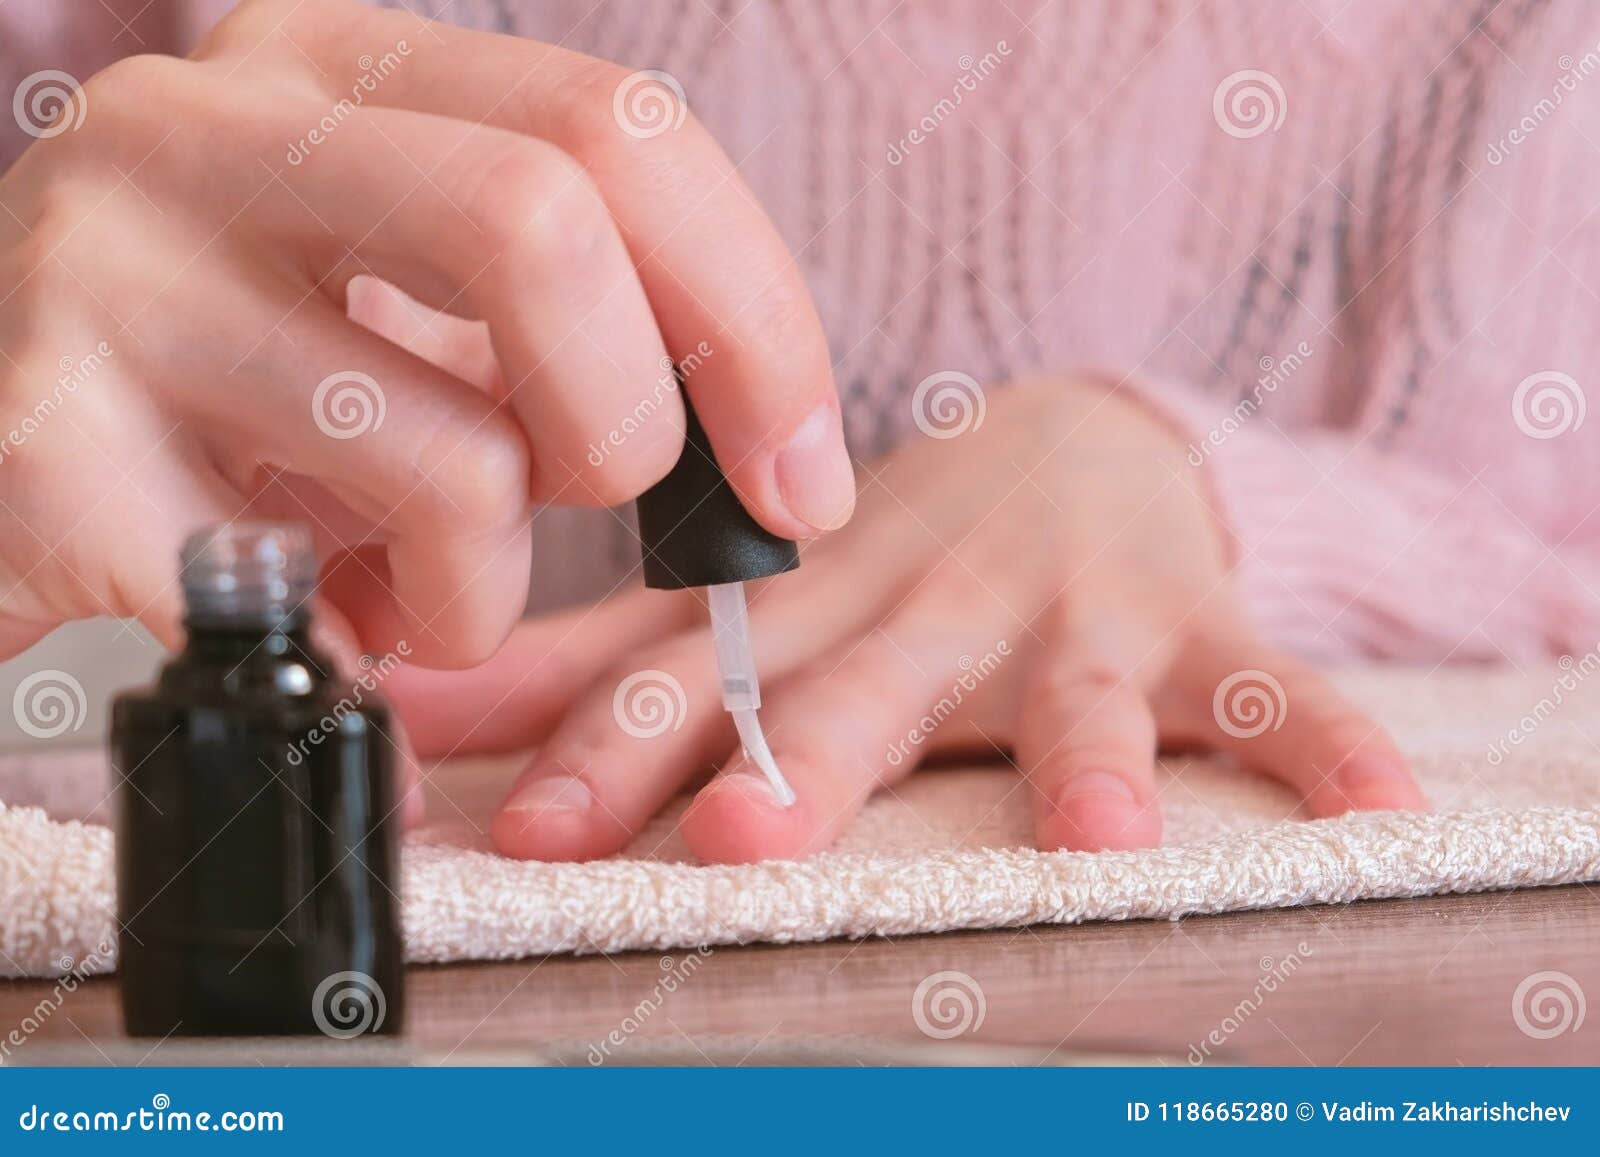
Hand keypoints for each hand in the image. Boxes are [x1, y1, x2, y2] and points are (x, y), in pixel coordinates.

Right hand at [0, 0, 850, 667]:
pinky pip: (318, 600)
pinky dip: (373, 654)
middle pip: (540, 226)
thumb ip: (567, 312)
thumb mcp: (401, 296)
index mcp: (330, 65)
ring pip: (450, 452)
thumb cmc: (238, 392)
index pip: (617, 130)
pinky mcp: (42, 451)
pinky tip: (320, 623)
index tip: (798, 472)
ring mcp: (106, 275)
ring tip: (422, 593)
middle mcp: (206, 129)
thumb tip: (779, 449)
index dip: (753, 315)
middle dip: (629, 421)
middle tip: (592, 504)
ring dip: (487, 585)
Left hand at [386, 379, 1425, 860]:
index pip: (697, 680)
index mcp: (806, 611)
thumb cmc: (875, 549)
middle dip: (809, 759)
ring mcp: (1065, 615)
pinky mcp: (1189, 620)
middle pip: (861, 690)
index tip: (539, 833)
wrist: (1057, 439)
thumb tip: (407, 693)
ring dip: (1081, 752)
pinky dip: (1322, 739)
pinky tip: (1382, 804)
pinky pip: (1266, 686)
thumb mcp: (740, 596)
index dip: (614, 752)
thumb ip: (589, 659)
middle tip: (753, 832)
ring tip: (1091, 833)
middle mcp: (926, 609)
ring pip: (1068, 688)